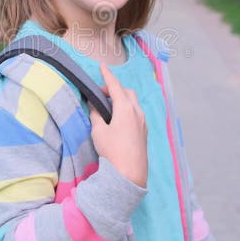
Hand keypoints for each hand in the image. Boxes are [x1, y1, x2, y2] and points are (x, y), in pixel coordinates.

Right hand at [89, 63, 147, 187]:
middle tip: (100, 95)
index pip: (115, 86)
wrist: (129, 174)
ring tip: (107, 108)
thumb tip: (95, 107)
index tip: (102, 66)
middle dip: (115, 89)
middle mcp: (137, 113)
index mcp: (125, 109)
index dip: (107, 75)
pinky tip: (117, 120)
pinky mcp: (144, 132)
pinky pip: (136, 114)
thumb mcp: (99, 132)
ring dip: (121, 100)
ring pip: (133, 103)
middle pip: (127, 92)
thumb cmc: (113, 152)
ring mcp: (143, 123)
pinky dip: (126, 110)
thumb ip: (96, 115)